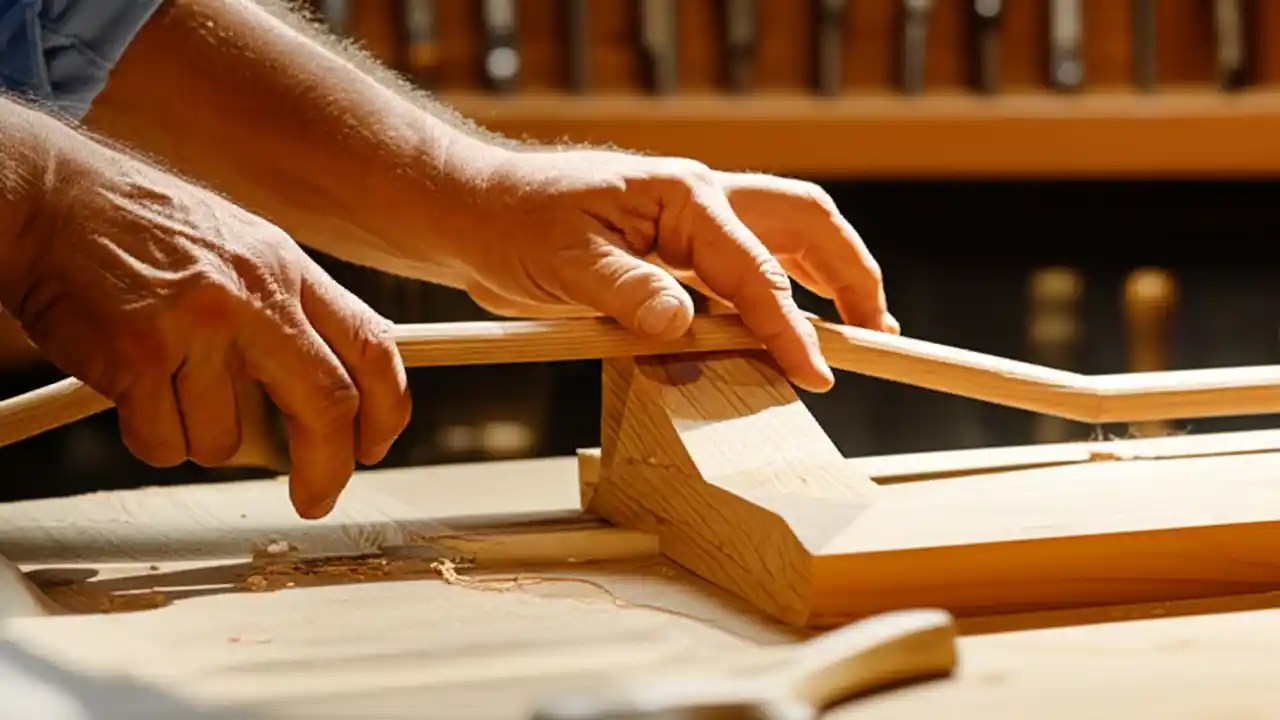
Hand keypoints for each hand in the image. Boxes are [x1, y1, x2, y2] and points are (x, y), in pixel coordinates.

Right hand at [0, 153, 409, 518]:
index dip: (387, 409)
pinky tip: (131, 391)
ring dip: (200, 435)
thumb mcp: (240, 246)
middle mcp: (252, 295)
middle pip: (327, 406)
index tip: (376, 446)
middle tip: (316, 498)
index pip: (372, 346)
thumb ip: (289, 306)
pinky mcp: (137, 356)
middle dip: (328, 468)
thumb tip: (339, 386)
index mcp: (286, 267)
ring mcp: (196, 326)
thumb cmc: (138, 226)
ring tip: (165, 382)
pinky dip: (151, 437)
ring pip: (229, 439)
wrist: (43, 196)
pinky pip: (165, 444)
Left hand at [449, 150, 896, 391]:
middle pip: (806, 224)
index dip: (790, 326)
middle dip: (852, 275)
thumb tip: (683, 326)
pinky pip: (744, 271)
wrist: (479, 214)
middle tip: (878, 332)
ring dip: (827, 280)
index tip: (816, 372)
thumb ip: (626, 292)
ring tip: (857, 330)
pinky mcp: (677, 253)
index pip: (756, 269)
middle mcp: (699, 203)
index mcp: (682, 197)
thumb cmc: (516, 222)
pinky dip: (776, 299)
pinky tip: (781, 332)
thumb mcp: (563, 261)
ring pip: (786, 240)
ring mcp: (692, 226)